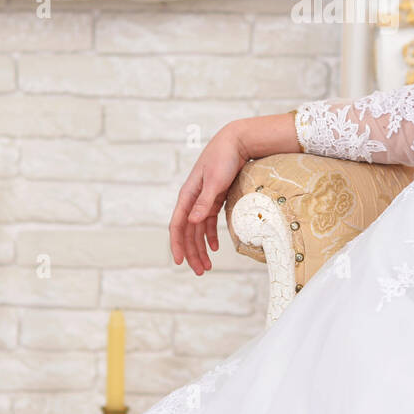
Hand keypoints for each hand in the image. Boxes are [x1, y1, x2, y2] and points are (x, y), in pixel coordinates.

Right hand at [168, 122, 250, 275]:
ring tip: (207, 266)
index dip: (177, 244)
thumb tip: (192, 222)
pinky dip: (210, 236)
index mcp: (188, 195)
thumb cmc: (223, 158)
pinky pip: (208, 222)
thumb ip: (204, 202)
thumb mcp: (215, 181)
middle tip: (200, 272)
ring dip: (200, 248)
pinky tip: (214, 248)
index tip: (179, 262)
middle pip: (187, 232)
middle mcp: (192, 199)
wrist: (236, 141)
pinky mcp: (214, 198)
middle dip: (191, 253)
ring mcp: (203, 200)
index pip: (177, 225)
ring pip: (197, 230)